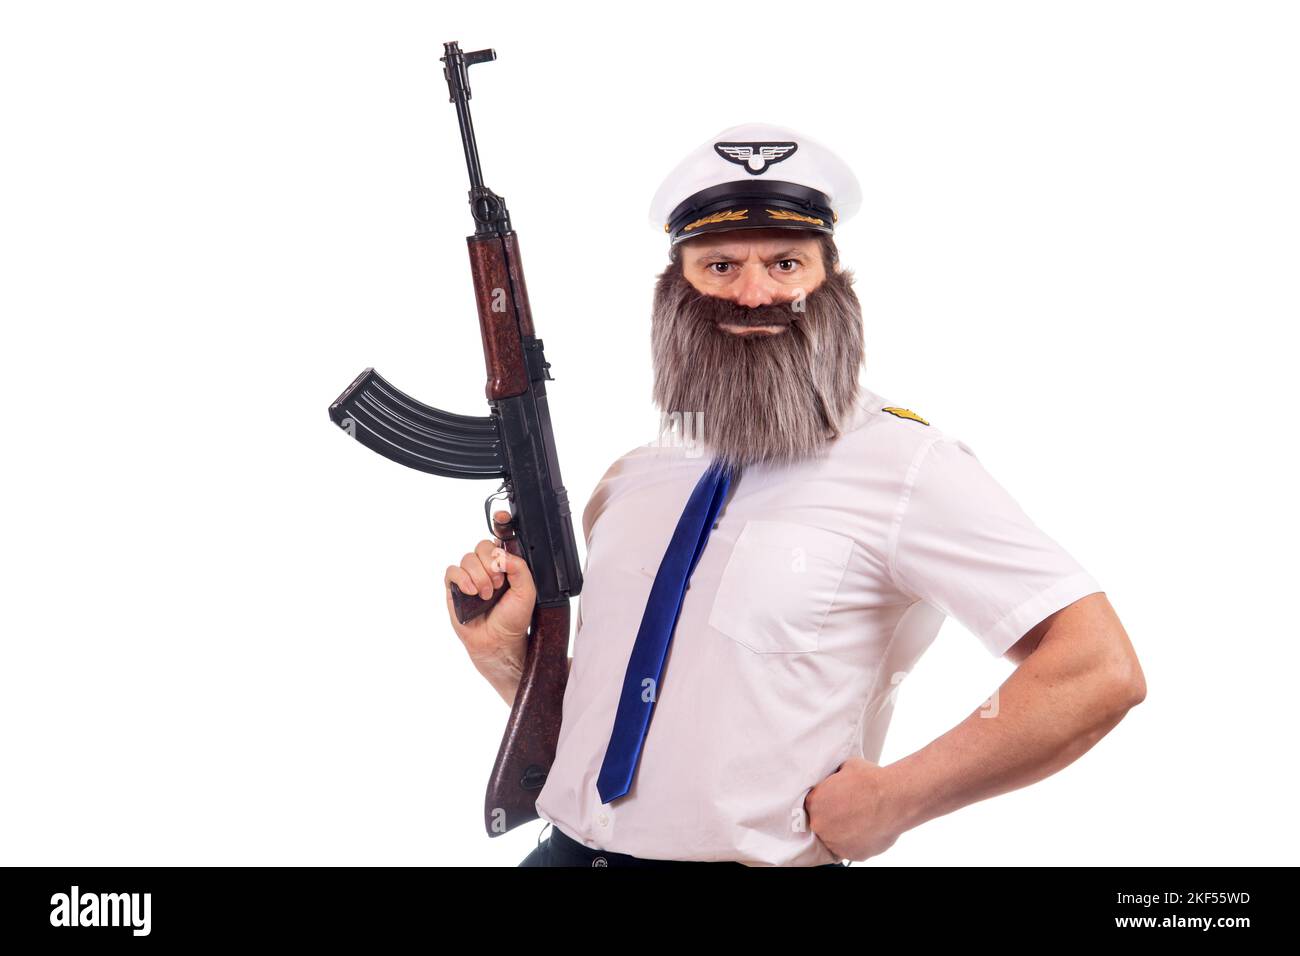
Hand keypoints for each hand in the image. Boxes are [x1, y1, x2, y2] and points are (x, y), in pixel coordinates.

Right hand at [443, 510, 537, 698]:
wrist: (499, 641)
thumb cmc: (513, 618)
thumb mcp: (527, 591)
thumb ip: (519, 568)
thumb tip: (502, 555)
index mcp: (506, 564)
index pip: (501, 537)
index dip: (501, 524)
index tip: (502, 517)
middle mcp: (487, 567)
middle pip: (483, 545)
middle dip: (491, 562)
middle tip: (498, 582)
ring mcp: (470, 576)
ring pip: (468, 557)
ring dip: (479, 575)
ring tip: (487, 594)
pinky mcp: (455, 588)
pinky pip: (452, 571)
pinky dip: (463, 579)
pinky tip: (473, 592)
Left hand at [804, 757, 904, 862]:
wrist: (893, 799)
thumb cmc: (871, 781)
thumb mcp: (845, 767)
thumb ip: (834, 778)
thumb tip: (837, 778)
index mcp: (814, 802)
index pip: (813, 805)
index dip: (827, 803)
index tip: (837, 803)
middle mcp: (820, 825)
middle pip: (822, 824)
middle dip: (834, 818)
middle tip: (851, 811)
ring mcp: (834, 842)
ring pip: (835, 839)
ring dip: (844, 832)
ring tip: (861, 821)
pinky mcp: (852, 855)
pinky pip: (850, 850)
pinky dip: (857, 843)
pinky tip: (868, 830)